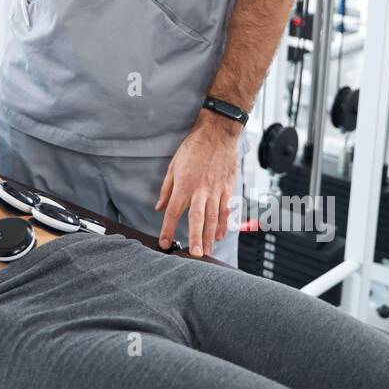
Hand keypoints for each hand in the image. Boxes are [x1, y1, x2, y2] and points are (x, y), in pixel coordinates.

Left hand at [153, 127, 238, 257]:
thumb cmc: (194, 148)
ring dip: (210, 237)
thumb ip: (167, 189)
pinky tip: (220, 236)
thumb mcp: (173, 165)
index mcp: (184, 184)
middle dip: (196, 238)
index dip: (168, 229)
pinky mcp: (228, 188)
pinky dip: (224, 224)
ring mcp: (216, 190)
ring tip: (207, 252)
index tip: (164, 242)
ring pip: (214, 218)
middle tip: (194, 255)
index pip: (174, 211)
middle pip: (198, 218)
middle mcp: (201, 190)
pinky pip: (226, 210)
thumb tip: (159, 207)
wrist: (217, 133)